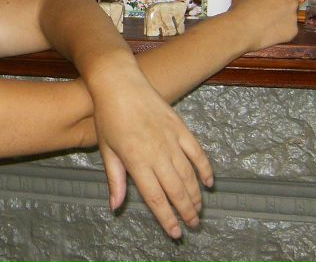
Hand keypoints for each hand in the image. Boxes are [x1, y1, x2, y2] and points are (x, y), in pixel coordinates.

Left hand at [91, 67, 212, 239]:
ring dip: (195, 195)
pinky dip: (205, 169)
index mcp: (136, 160)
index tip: (175, 232)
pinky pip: (197, 152)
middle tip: (192, 225)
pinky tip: (208, 182)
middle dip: (186, 211)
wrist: (119, 83)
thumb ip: (115, 179)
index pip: (155, 198)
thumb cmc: (108, 115)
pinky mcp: (180, 127)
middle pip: (176, 190)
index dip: (167, 218)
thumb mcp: (107, 149)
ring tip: (198, 210)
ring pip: (189, 175)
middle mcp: (156, 152)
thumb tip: (115, 206)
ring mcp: (171, 139)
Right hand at [227, 0, 299, 50]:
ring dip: (281, 21)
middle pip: (290, 4)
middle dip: (282, 9)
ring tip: (266, 27)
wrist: (241, 30)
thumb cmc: (242, 9)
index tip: (270, 2)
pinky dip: (280, 33)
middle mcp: (291, 2)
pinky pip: (288, 31)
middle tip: (268, 15)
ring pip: (289, 19)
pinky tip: (268, 34)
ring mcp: (294, 18)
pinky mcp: (293, 32)